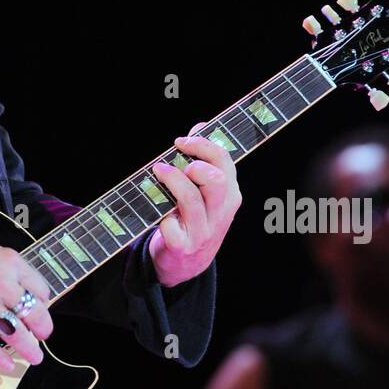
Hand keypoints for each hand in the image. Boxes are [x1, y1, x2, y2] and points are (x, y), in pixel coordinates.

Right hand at [0, 239, 53, 373]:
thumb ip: (13, 273)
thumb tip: (29, 297)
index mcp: (11, 265)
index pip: (41, 290)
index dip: (43, 303)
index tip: (40, 310)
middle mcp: (2, 284)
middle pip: (34, 313)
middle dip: (43, 329)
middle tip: (43, 336)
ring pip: (16, 333)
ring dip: (28, 349)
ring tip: (34, 356)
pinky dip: (0, 358)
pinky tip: (7, 364)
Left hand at [147, 124, 241, 287]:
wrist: (185, 263)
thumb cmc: (192, 218)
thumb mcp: (204, 192)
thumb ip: (203, 160)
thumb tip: (200, 125)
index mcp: (230, 195)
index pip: (224, 161)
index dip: (201, 145)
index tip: (181, 142)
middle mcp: (221, 213)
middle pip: (215, 180)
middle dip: (193, 165)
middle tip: (175, 163)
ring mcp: (203, 231)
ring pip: (191, 199)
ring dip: (171, 181)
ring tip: (158, 172)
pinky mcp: (184, 246)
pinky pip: (170, 225)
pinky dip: (161, 216)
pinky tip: (159, 215)